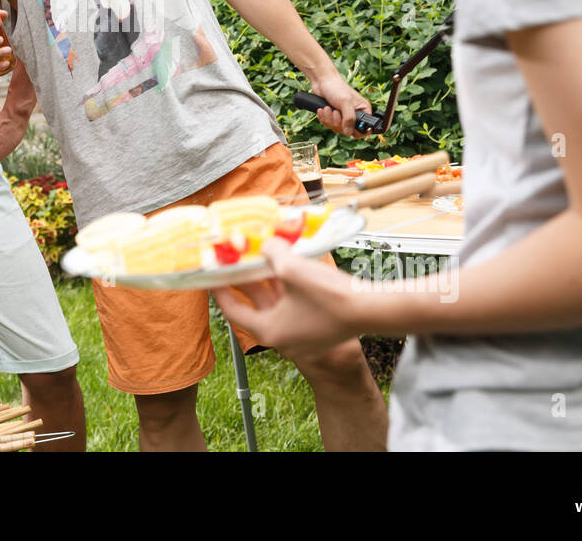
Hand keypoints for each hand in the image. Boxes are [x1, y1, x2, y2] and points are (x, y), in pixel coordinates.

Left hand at [212, 238, 362, 360]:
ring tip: (259, 256)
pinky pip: (293, 305)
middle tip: (234, 260)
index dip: (218, 291)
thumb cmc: (330, 296)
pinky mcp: (316, 328)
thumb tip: (266, 244)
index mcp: (269, 330)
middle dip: (245, 280)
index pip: (232, 310)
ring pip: (276, 303)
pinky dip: (287, 287)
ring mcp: (300, 335)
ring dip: (267, 280)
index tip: (209, 276)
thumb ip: (271, 252)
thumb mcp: (291, 267)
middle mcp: (282, 337)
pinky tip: (289, 266)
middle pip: (254, 304)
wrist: (372, 310)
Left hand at [309, 70, 372, 138]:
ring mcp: (343, 116)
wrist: (322, 81)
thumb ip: (349, 118)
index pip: (364, 129)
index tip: (346, 127)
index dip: (355, 131)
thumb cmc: (336, 88)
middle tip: (335, 112)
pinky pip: (328, 125)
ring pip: (336, 129)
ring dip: (329, 120)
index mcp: (363, 110)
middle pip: (347, 131)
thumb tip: (348, 132)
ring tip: (327, 108)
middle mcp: (354, 115)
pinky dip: (324, 118)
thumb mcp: (345, 102)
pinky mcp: (333, 117)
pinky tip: (322, 110)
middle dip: (337, 122)